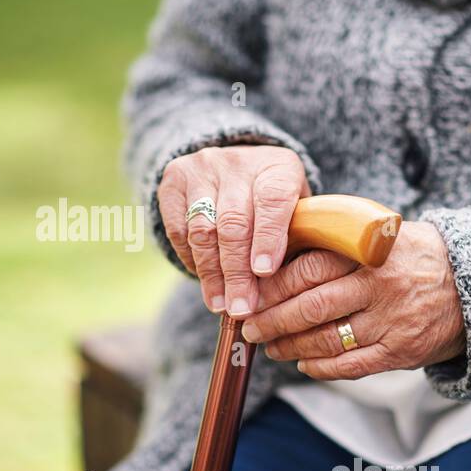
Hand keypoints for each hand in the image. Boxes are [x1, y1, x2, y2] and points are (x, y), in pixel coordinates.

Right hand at [157, 145, 308, 317]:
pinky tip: (204, 281)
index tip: (264, 272)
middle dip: (237, 272)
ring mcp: (202, 167)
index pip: (272, 200)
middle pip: (234, 222)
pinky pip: (178, 229)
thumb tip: (279, 294)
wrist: (237, 167)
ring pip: (203, 229)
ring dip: (211, 274)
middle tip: (241, 308)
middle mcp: (238, 162)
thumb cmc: (275, 204)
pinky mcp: (174, 179)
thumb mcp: (296, 213)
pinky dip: (191, 260)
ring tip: (220, 305)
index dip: (268, 237)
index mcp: (279, 166)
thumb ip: (292, 243)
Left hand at [240, 221, 465, 379]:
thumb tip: (274, 256)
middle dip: (273, 320)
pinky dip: (320, 368)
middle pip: (311, 307)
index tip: (250, 294)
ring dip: (290, 346)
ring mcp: (391, 321)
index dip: (273, 286)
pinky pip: (350, 366)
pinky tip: (303, 363)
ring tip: (271, 346)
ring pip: (327, 340)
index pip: (308, 269)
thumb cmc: (410, 258)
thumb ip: (336, 242)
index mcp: (367, 253)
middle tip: (250, 327)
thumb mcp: (378, 236)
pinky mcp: (401, 352)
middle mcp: (379, 286)